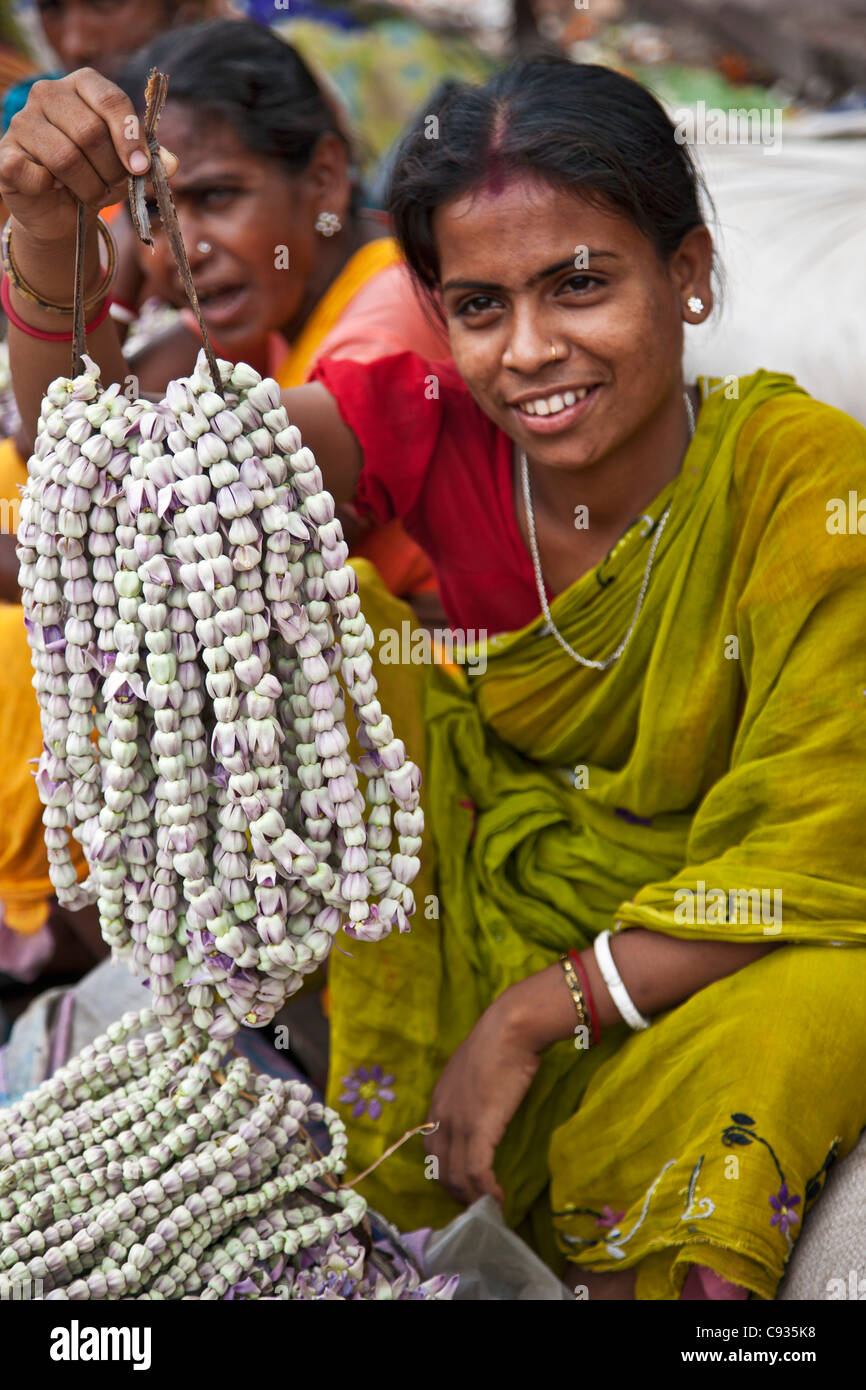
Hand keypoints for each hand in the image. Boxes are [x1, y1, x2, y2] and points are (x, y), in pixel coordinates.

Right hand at [0, 68, 150, 243]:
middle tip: (114, 187)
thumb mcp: (127, 166)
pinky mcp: (6, 153)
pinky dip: (53, 190)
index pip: (111, 100)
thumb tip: (173, 163)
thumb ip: (150, 160)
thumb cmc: (97, 175)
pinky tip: (57, 191)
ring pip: (66, 157)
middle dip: (111, 170)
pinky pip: (32, 173)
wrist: (60, 208)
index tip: (141, 169)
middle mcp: (48, 93)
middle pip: (91, 132)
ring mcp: (22, 121)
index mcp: (83, 84)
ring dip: (89, 187)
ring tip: (93, 194)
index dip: (130, 138)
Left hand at [425, 989, 544, 1206]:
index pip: (431, 1148)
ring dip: (472, 1198)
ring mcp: (458, 1123)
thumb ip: (470, 1092)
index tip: (463, 1183)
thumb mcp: (473, 1070)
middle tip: (476, 1203)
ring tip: (489, 1207)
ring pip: (457, 1177)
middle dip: (457, 1191)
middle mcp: (441, 1115)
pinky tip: (499, 1198)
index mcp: (437, 1101)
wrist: (511, 1028)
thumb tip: (483, 1106)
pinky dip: (486, 1191)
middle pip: (439, 1168)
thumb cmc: (498, 1042)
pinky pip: (477, 1172)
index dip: (445, 1171)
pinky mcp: (480, 1129)